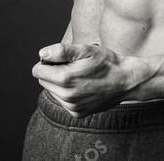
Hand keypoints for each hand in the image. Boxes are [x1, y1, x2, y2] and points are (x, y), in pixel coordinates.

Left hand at [31, 43, 154, 117]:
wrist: (126, 81)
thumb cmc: (106, 62)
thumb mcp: (85, 49)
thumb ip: (60, 51)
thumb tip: (41, 54)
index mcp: (65, 79)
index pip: (37, 70)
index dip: (47, 61)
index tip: (61, 59)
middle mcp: (66, 97)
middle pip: (43, 81)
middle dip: (53, 72)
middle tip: (72, 66)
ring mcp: (72, 107)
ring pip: (53, 91)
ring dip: (60, 83)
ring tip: (80, 76)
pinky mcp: (78, 113)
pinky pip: (63, 101)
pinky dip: (68, 93)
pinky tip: (83, 87)